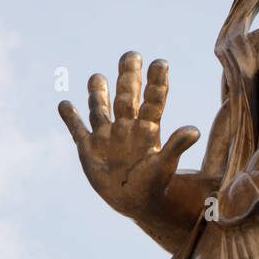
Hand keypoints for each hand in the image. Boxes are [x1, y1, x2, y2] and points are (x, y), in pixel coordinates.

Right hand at [58, 52, 199, 221]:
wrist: (134, 203)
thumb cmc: (154, 185)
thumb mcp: (165, 165)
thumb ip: (177, 146)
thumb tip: (194, 130)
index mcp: (148, 129)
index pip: (153, 100)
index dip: (156, 81)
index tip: (161, 63)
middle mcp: (126, 127)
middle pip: (126, 96)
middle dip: (128, 76)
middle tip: (132, 55)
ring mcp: (106, 136)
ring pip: (100, 108)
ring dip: (98, 93)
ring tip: (98, 77)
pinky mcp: (88, 148)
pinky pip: (77, 129)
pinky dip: (70, 117)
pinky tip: (64, 104)